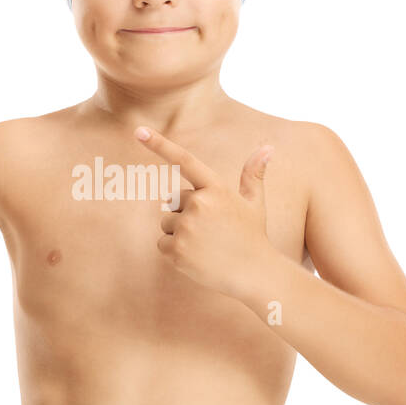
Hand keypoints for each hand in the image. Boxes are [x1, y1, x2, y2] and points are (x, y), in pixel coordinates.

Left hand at [135, 125, 275, 295]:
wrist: (254, 273)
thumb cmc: (253, 235)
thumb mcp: (255, 202)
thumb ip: (254, 174)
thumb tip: (268, 147)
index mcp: (216, 188)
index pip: (184, 161)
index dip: (159, 144)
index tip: (137, 131)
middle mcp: (199, 204)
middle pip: (171, 202)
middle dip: (184, 214)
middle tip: (209, 230)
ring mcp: (186, 228)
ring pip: (166, 223)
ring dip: (178, 233)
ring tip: (204, 244)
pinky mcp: (176, 249)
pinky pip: (162, 244)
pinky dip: (174, 252)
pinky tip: (196, 257)